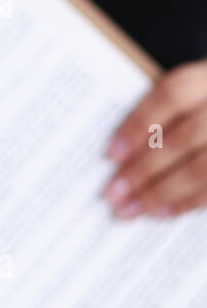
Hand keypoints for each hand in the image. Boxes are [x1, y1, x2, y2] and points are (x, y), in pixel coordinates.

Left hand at [104, 59, 206, 217]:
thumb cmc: (201, 105)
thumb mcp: (189, 94)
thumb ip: (161, 114)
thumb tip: (118, 152)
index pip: (171, 96)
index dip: (139, 124)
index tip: (110, 154)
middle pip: (183, 138)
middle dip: (143, 169)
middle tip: (111, 193)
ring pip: (202, 168)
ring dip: (162, 192)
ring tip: (131, 209)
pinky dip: (189, 202)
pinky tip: (162, 213)